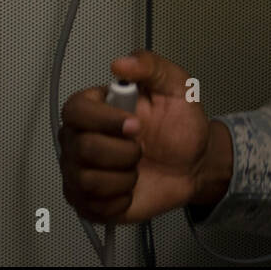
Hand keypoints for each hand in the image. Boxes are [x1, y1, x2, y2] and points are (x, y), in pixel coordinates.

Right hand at [58, 51, 211, 223]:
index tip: (136, 125)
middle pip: (82, 149)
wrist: (195, 165)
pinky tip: (131, 188)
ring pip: (86, 180)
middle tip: (142, 149)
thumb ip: (151, 66)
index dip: (104, 120)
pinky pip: (93, 206)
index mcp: (95, 108)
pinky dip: (120, 199)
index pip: (75, 110)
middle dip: (123, 152)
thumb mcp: (177, 86)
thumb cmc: (181, 126)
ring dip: (124, 177)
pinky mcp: (87, 201)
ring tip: (137, 168)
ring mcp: (80, 171)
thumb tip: (120, 63)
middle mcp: (79, 139)